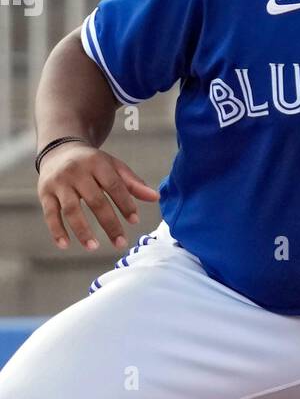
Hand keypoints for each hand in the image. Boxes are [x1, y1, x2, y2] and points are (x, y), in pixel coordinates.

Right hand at [38, 143, 158, 251]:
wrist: (59, 150)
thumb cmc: (93, 163)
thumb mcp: (113, 166)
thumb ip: (133, 183)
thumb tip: (155, 198)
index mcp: (97, 163)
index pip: (114, 186)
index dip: (125, 204)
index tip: (135, 221)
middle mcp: (77, 171)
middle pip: (95, 200)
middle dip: (109, 223)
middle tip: (120, 243)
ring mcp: (59, 182)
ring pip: (71, 209)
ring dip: (82, 230)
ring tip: (94, 248)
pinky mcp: (44, 193)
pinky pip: (50, 214)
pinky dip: (57, 230)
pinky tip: (65, 245)